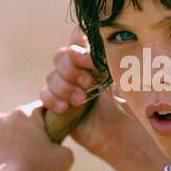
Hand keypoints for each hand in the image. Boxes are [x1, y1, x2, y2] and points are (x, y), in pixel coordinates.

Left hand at [0, 99, 73, 170]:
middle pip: (21, 129)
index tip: (53, 140)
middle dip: (30, 144)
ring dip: (15, 156)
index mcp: (22, 114)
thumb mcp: (64, 159)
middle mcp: (0, 120)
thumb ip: (65, 148)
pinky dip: (0, 168)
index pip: (42, 111)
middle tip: (38, 163)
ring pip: (5, 144)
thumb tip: (58, 150)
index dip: (50, 125)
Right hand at [40, 26, 124, 156]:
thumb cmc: (127, 104)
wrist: (122, 134)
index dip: (78, 43)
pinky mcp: (57, 104)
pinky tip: (66, 108)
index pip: (77, 36)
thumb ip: (103, 56)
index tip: (89, 58)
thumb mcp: (119, 76)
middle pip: (61, 56)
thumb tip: (86, 38)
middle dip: (72, 69)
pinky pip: (44, 95)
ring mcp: (66, 86)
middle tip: (89, 83)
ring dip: (66, 87)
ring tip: (82, 100)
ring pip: (51, 76)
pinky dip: (53, 99)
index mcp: (94, 56)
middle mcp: (78, 69)